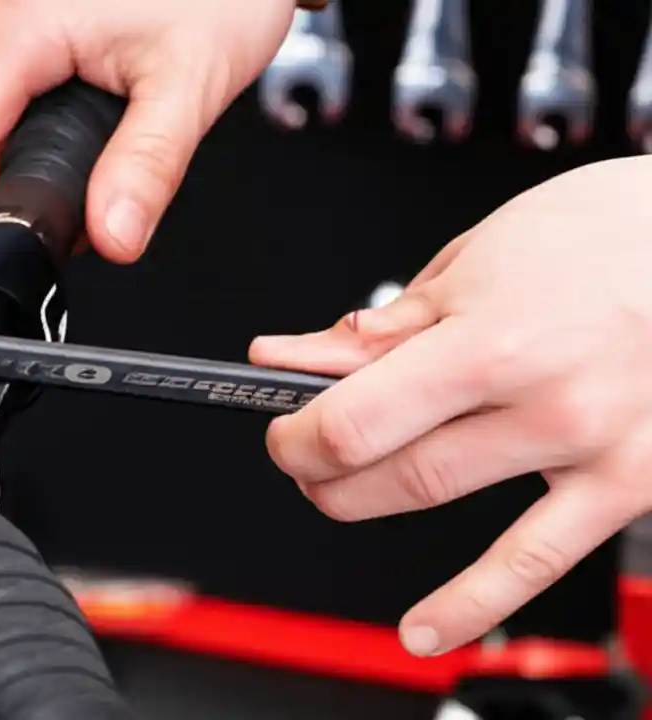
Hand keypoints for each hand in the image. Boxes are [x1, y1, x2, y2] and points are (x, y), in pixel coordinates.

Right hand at [0, 0, 297, 262]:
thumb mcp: (194, 82)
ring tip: (99, 123)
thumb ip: (150, 165)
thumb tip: (112, 238)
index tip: (25, 237)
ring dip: (29, 142)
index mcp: (20, 22)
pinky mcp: (8, 13)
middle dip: (19, 178)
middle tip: (94, 182)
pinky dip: (36, 110)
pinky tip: (84, 96)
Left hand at [250, 157, 651, 657]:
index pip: (355, 420)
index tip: (281, 426)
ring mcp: (587, 450)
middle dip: (320, 467)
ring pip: (438, 503)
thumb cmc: (602, 235)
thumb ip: (383, 327)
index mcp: (493, 338)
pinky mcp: (626, 485)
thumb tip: (299, 358)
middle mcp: (543, 403)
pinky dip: (471, 603)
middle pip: (388, 469)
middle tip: (303, 450)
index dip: (296, 435)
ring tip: (340, 489)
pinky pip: (537, 561)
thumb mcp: (474, 261)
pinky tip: (427, 629)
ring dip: (363, 501)